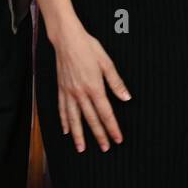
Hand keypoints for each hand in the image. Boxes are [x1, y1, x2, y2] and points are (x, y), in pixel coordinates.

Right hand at [51, 23, 130, 152]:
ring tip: (82, 148)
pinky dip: (64, 121)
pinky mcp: (61, 88)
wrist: (66, 39)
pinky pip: (62, 109)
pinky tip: (66, 131)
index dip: (112, 127)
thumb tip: (126, 98)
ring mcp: (69, 92)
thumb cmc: (88, 47)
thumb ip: (116, 82)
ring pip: (74, 118)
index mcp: (94, 87)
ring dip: (78, 135)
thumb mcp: (106, 62)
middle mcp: (81, 93)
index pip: (106, 113)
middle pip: (91, 119)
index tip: (117, 139)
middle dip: (99, 135)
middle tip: (105, 148)